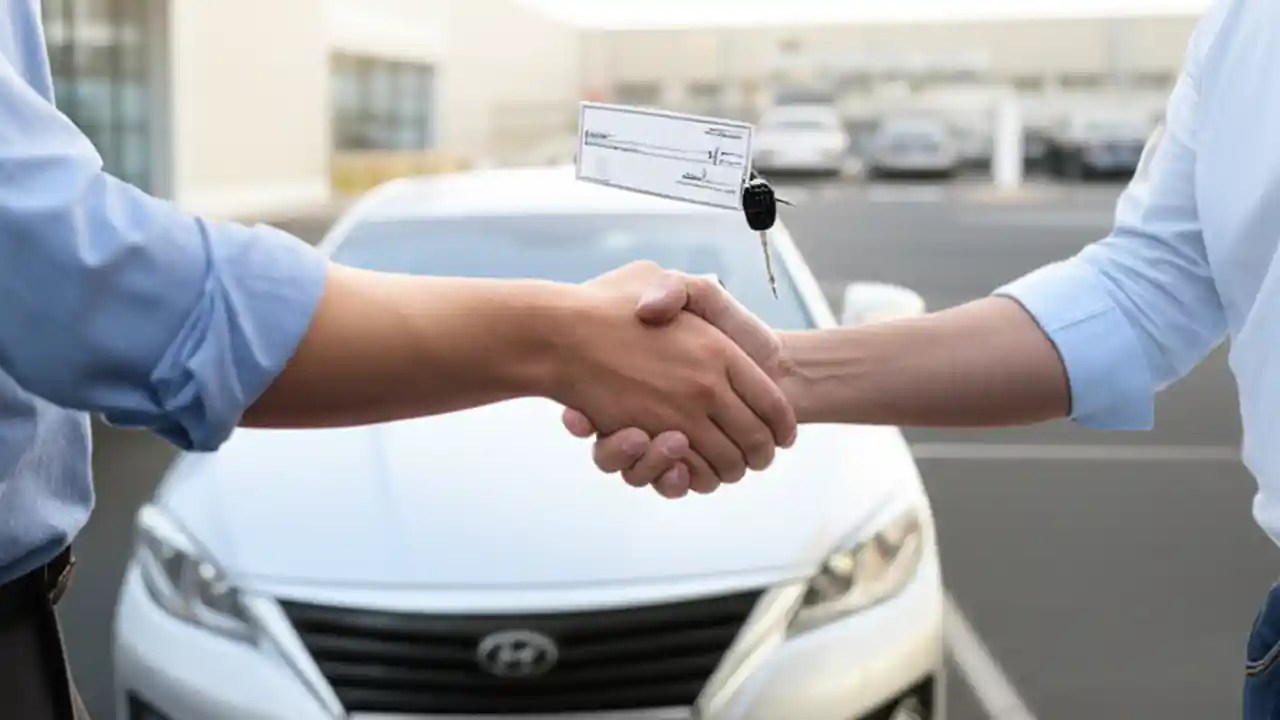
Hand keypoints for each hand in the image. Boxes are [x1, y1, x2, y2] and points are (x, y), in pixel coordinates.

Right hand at [555, 263, 795, 492]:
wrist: (554, 332)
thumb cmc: (602, 303)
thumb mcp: (655, 277)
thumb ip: (688, 291)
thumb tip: (703, 317)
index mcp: (718, 349)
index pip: (773, 403)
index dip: (782, 427)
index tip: (781, 437)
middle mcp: (705, 386)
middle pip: (756, 443)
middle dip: (759, 457)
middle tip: (756, 458)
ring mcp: (675, 416)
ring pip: (723, 466)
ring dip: (726, 472)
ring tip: (725, 466)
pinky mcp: (644, 441)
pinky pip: (679, 475)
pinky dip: (685, 478)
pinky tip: (682, 468)